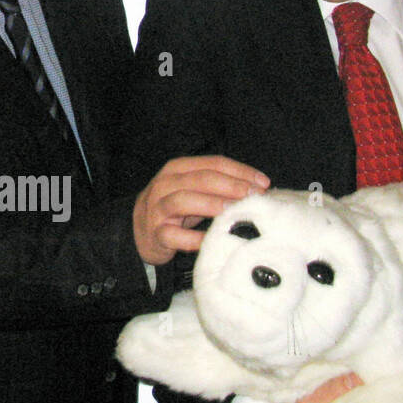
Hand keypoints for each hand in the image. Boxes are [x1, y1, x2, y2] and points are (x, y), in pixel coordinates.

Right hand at [133, 156, 270, 264]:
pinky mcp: (155, 233)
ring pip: (183, 200)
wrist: (139, 232)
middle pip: (200, 178)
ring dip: (211, 204)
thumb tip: (258, 189)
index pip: (212, 163)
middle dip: (230, 186)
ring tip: (233, 211)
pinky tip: (210, 239)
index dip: (240, 171)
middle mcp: (165, 184)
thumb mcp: (193, 191)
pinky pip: (173, 235)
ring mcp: (157, 209)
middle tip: (253, 196)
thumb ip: (218, 187)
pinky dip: (192, 238)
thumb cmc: (174, 210)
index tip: (263, 183)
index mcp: (178, 168)